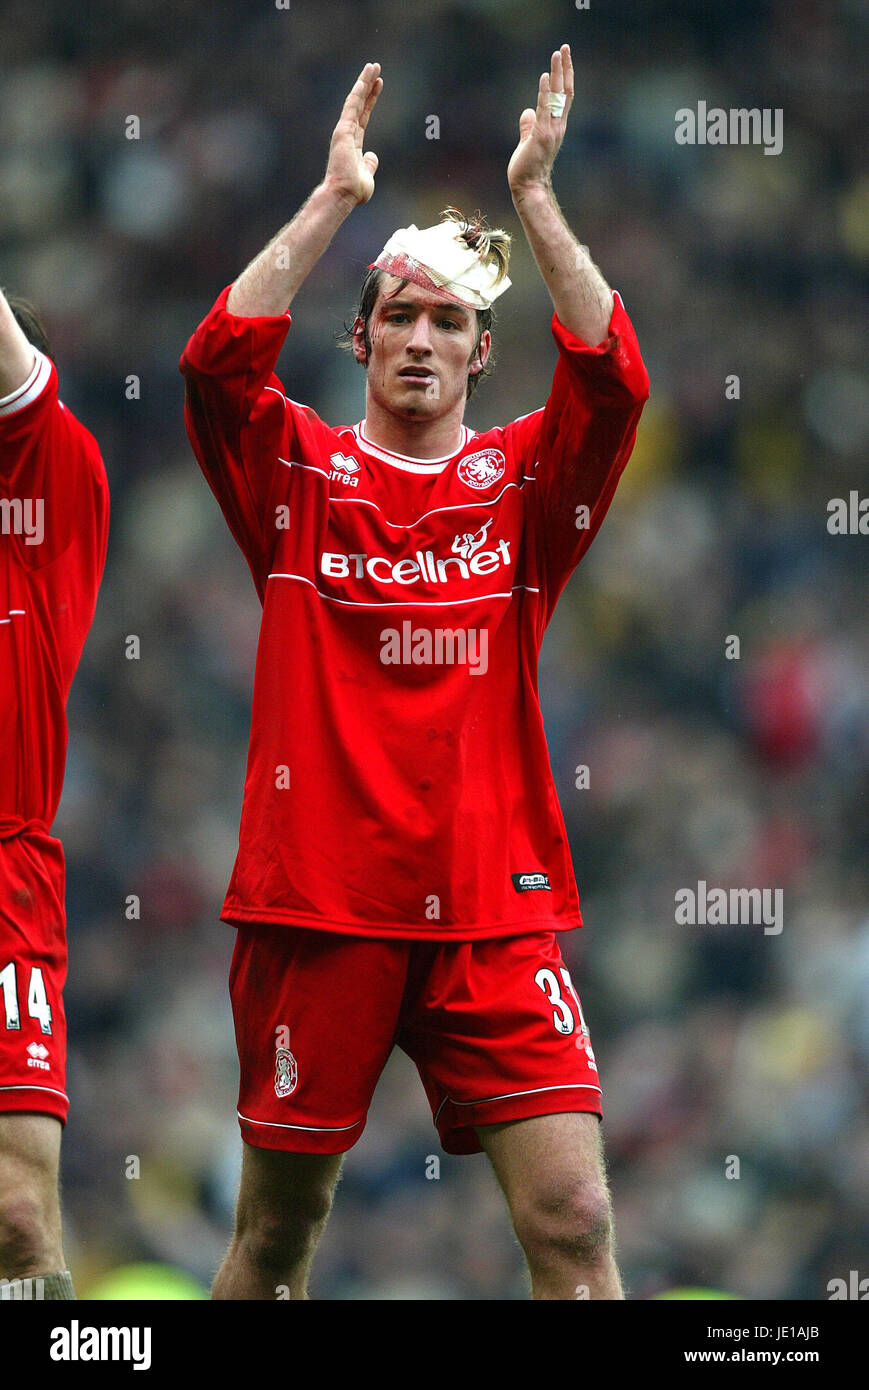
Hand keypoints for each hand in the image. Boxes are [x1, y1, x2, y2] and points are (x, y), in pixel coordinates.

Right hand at [323, 62, 382, 206]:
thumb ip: (370, 164)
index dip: (371, 99)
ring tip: (373, 66)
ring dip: (364, 82)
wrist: (343, 195)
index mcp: (353, 143)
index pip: (364, 116)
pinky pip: (352, 106)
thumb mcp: (368, 175)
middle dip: (368, 85)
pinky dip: (358, 92)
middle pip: (360, 103)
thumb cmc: (353, 191)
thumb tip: (373, 155)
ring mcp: (344, 131)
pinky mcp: (343, 130)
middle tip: (375, 67)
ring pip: (356, 100)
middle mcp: (347, 134)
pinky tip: (365, 79)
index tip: (378, 84)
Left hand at [508, 45, 573, 195]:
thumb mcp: (528, 141)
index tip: (563, 58)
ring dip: (557, 73)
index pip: (563, 96)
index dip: (564, 76)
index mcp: (556, 126)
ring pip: (557, 97)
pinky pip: (544, 110)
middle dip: (565, 68)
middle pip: (565, 91)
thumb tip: (527, 111)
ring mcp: (551, 130)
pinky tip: (544, 77)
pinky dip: (544, 92)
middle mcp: (557, 125)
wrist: (529, 188)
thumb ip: (529, 125)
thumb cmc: (528, 168)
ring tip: (557, 54)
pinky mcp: (541, 136)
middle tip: (564, 47)